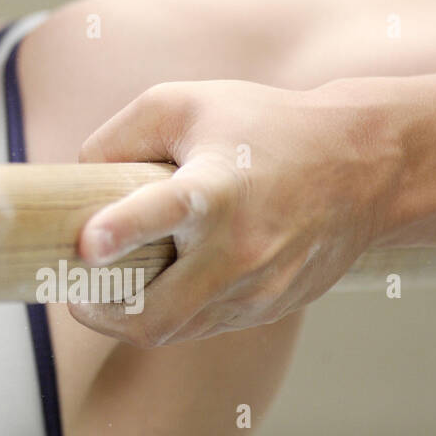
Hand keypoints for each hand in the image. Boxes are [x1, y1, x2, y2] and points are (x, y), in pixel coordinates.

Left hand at [68, 78, 394, 345]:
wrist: (361, 166)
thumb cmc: (260, 127)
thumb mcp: (180, 104)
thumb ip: (116, 139)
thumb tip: (76, 188)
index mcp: (215, 188)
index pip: (165, 212)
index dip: (122, 230)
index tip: (87, 246)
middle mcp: (238, 247)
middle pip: (156, 312)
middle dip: (100, 312)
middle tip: (74, 294)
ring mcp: (256, 288)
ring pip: (173, 330)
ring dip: (129, 318)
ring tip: (106, 290)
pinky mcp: (267, 308)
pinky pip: (200, 327)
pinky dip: (169, 314)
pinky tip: (157, 286)